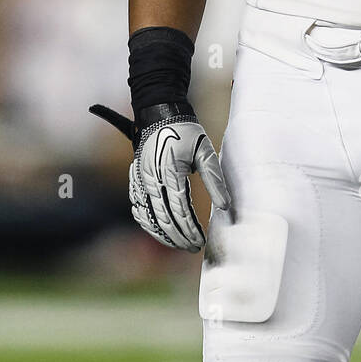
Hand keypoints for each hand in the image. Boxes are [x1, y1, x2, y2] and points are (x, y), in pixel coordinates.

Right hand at [90, 100, 229, 250]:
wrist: (159, 114)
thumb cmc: (187, 132)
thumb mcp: (206, 152)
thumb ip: (215, 180)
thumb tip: (225, 206)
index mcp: (170, 171)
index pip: (180, 210)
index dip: (190, 229)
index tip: (201, 241)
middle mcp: (151, 179)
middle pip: (163, 218)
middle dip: (179, 237)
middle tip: (194, 247)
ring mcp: (140, 181)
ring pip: (148, 217)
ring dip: (163, 235)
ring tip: (180, 244)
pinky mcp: (135, 180)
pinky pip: (138, 208)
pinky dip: (147, 224)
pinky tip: (159, 232)